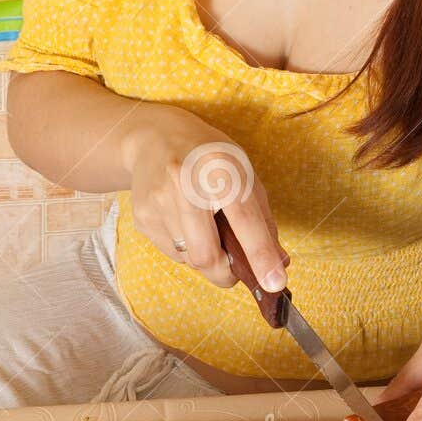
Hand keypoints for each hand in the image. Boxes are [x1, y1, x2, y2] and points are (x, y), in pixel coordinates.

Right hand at [121, 104, 289, 290]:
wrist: (155, 138)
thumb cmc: (209, 157)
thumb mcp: (244, 174)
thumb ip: (262, 220)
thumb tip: (278, 263)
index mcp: (221, 169)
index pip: (244, 220)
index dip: (261, 255)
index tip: (275, 282)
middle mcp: (185, 184)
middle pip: (206, 255)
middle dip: (226, 273)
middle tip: (234, 268)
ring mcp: (159, 201)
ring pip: (189, 259)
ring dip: (205, 257)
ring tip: (205, 227)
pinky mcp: (142, 217)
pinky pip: (172, 253)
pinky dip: (186, 249)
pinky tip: (184, 222)